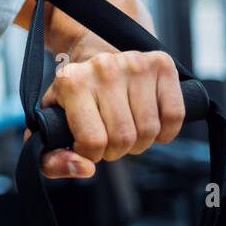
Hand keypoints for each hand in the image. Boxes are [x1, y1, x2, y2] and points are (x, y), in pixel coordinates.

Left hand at [23, 49, 185, 178]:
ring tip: (125, 129)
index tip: (87, 145)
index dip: (92, 154)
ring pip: (149, 130)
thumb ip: (52, 159)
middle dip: (116, 150)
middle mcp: (104, 68)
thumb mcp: (50, 125)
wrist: (90, 56)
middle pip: (124, 138)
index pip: (93, 140)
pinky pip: (174, 115)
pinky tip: (150, 124)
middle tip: (108, 139)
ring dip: (140, 142)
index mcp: (72, 82)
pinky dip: (165, 131)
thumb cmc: (71, 97)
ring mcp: (135, 63)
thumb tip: (85, 169)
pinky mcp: (161, 64)